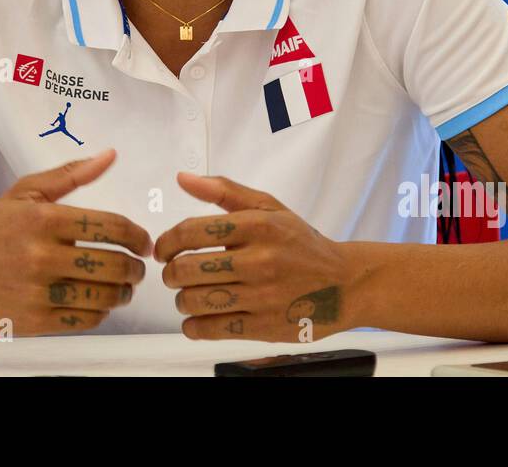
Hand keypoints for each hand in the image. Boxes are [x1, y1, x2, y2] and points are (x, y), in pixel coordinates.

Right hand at [0, 148, 151, 335]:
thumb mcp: (26, 192)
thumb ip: (71, 174)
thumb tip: (110, 155)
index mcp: (44, 219)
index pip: (110, 227)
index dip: (137, 236)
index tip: (144, 243)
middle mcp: (41, 255)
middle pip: (113, 265)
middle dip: (135, 268)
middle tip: (137, 268)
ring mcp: (37, 292)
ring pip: (103, 297)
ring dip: (123, 293)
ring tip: (123, 288)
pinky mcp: (34, 321)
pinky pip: (85, 320)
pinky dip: (100, 313)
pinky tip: (98, 303)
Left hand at [154, 173, 356, 341]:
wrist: (345, 284)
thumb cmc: (302, 244)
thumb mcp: (269, 207)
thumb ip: (224, 191)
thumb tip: (183, 179)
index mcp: (258, 226)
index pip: (192, 231)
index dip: (166, 242)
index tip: (163, 250)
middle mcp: (260, 261)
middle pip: (188, 269)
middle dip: (171, 273)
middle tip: (175, 274)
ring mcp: (262, 297)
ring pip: (196, 301)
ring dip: (182, 300)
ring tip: (189, 295)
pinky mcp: (264, 327)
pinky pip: (212, 329)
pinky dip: (194, 326)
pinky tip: (198, 318)